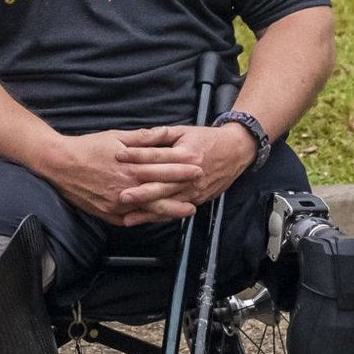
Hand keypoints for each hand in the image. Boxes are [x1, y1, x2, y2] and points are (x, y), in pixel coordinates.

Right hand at [41, 128, 203, 225]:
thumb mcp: (116, 137)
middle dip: (182, 191)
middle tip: (200, 191)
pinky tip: (160, 219)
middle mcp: (126, 186)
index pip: (161, 167)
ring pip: (150, 209)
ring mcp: (118, 202)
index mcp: (130, 165)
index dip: (181, 168)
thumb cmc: (87, 147)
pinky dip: (148, 219)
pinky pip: (133, 218)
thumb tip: (162, 134)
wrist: (59, 164)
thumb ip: (141, 139)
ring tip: (187, 210)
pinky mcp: (108, 213)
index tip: (197, 167)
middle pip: (160, 190)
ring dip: (170, 210)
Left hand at [116, 123, 254, 224]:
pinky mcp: (198, 199)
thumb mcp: (183, 131)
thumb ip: (160, 135)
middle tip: (120, 197)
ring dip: (148, 212)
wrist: (235, 151)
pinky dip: (160, 217)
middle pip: (162, 184)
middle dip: (140, 192)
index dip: (137, 155)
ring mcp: (195, 189)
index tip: (118, 155)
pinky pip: (176, 210)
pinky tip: (146, 221)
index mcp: (185, 154)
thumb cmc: (206, 139)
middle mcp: (190, 174)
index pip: (157, 155)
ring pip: (168, 202)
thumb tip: (138, 137)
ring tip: (128, 217)